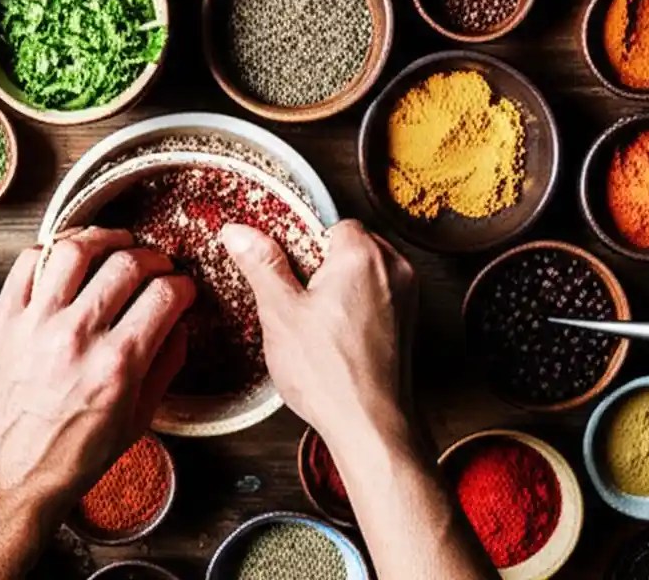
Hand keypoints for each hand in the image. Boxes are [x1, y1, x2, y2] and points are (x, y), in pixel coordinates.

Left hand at [0, 227, 193, 578]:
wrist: (10, 477)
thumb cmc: (73, 456)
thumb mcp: (139, 420)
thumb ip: (165, 365)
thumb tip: (179, 323)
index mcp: (117, 365)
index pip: (164, 295)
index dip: (183, 285)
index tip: (183, 288)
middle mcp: (76, 337)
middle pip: (127, 263)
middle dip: (154, 258)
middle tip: (158, 266)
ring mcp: (36, 324)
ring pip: (74, 250)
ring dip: (104, 238)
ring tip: (117, 243)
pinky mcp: (4, 320)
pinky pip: (27, 263)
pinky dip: (52, 249)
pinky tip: (69, 256)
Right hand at [221, 219, 416, 447]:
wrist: (370, 424)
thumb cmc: (329, 373)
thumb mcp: (281, 313)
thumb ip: (261, 265)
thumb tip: (239, 232)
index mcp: (362, 255)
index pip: (333, 224)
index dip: (306, 247)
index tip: (289, 272)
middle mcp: (394, 268)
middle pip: (352, 247)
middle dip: (324, 268)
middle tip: (300, 302)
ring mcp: (407, 297)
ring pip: (366, 274)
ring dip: (342, 288)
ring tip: (318, 323)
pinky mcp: (409, 323)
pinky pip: (379, 298)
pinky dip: (359, 308)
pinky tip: (337, 337)